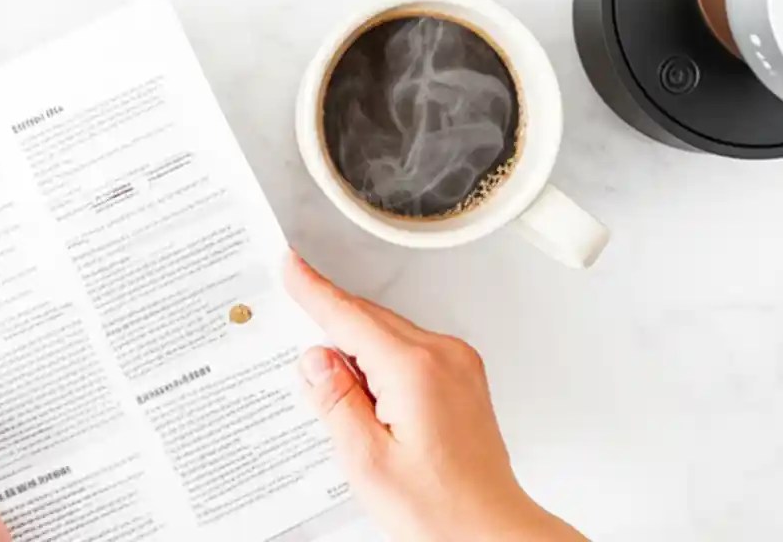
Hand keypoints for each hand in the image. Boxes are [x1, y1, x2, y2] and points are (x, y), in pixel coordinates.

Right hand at [285, 255, 586, 541]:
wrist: (491, 532)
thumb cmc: (440, 509)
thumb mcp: (366, 461)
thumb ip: (336, 402)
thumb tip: (315, 359)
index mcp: (414, 370)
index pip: (349, 317)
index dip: (313, 290)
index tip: (291, 265)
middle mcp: (442, 356)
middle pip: (369, 321)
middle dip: (329, 326)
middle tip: (295, 335)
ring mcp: (458, 365)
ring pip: (388, 335)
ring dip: (356, 349)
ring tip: (338, 396)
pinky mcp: (462, 377)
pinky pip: (408, 349)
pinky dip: (380, 361)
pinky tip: (368, 395)